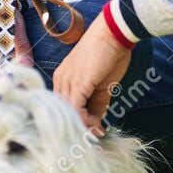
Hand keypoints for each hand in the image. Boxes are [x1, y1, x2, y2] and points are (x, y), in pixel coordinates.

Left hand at [52, 15, 132, 134]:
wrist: (113, 34)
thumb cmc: (109, 55)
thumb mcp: (102, 85)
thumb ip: (96, 105)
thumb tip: (97, 123)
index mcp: (63, 79)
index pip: (64, 107)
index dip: (77, 122)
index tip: (90, 133)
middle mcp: (59, 80)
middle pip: (62, 112)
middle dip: (78, 128)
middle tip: (93, 139)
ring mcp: (66, 81)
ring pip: (68, 113)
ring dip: (83, 127)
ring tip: (96, 133)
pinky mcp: (77, 83)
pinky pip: (76, 108)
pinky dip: (86, 121)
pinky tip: (97, 125)